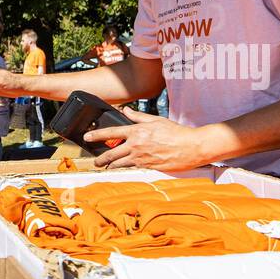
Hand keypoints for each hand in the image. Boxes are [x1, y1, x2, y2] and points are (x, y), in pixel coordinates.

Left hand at [85, 108, 219, 170]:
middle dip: (100, 158)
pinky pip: (131, 167)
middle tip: (95, 161)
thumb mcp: (157, 120)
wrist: (192, 147)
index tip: (87, 137)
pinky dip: (125, 167)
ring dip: (111, 165)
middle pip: (111, 154)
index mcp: (137, 131)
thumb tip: (126, 110)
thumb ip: (139, 117)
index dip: (97, 135)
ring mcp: (141, 158)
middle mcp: (136, 145)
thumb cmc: (177, 133)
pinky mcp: (147, 167)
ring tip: (105, 166)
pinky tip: (123, 167)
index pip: (112, 133)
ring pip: (119, 163)